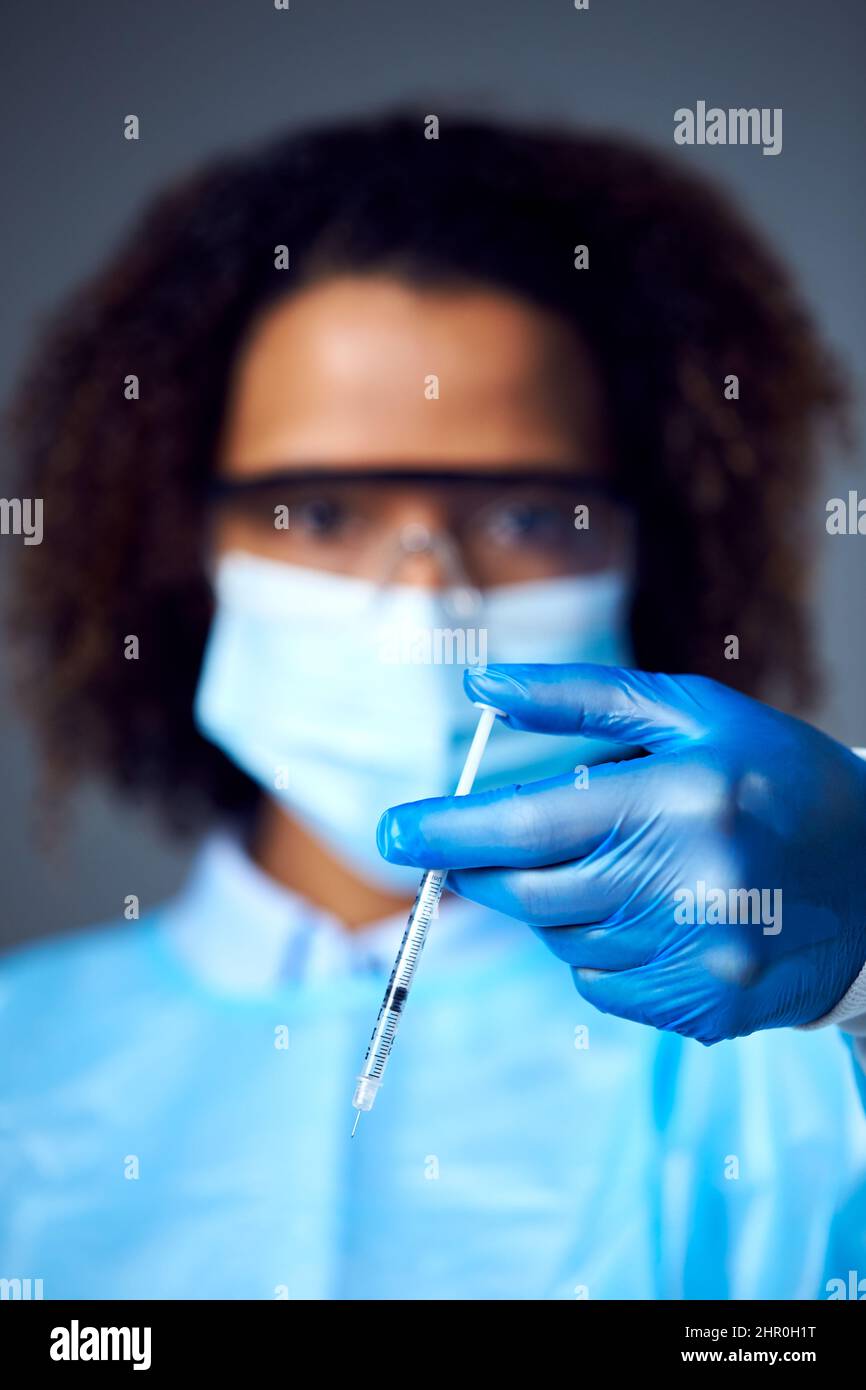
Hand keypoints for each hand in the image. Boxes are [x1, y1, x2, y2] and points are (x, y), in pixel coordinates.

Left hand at [376, 664, 865, 1043]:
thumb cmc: (774, 775)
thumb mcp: (691, 714)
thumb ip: (583, 699)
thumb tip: (481, 687)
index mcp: (680, 801)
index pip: (530, 824)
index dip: (447, 831)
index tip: (388, 834)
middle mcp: (688, 886)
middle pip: (531, 893)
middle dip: (494, 867)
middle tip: (492, 843)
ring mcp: (698, 958)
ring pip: (562, 941)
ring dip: (558, 904)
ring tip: (620, 867)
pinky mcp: (704, 1008)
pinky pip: (601, 986)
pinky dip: (599, 948)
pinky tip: (650, 913)